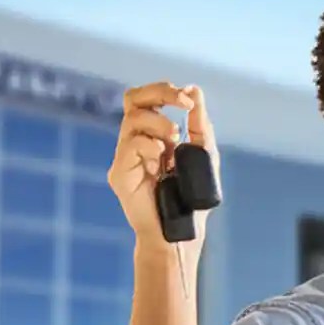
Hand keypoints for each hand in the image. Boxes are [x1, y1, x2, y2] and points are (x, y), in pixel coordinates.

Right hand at [108, 82, 218, 249]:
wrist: (180, 234)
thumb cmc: (191, 199)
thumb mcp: (204, 155)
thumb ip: (199, 125)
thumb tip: (195, 90)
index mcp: (154, 135)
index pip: (149, 98)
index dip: (166, 91)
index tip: (189, 101)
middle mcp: (136, 142)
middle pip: (133, 98)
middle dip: (159, 92)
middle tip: (182, 102)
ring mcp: (126, 157)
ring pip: (133, 119)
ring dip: (159, 123)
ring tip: (174, 139)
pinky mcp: (119, 174)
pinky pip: (129, 144)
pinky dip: (149, 144)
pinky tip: (161, 158)